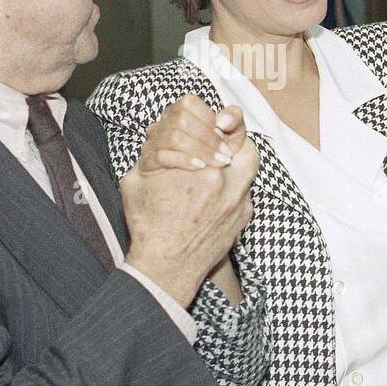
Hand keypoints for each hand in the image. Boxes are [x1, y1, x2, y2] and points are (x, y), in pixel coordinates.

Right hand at [122, 125, 258, 306]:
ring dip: (237, 153)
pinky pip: (247, 188)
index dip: (216, 116)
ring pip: (249, 160)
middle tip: (219, 131)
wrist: (165, 269)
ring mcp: (238, 200)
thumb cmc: (147, 224)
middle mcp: (223, 180)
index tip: (214, 121)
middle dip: (228, 132)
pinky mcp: (244, 216)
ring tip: (221, 156)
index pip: (216, 121)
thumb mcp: (137, 180)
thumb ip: (154, 150)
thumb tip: (163, 130)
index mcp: (196, 166)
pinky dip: (236, 182)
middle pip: (240, 138)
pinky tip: (219, 187)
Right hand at [136, 94, 245, 172]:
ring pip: (173, 136)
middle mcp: (163, 125)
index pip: (188, 103)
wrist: (196, 199)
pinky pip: (161, 156)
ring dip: (200, 149)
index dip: (208, 118)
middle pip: (181, 119)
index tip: (225, 137)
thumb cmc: (214, 166)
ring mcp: (153, 144)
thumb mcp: (231, 141)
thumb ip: (234, 123)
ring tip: (217, 163)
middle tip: (225, 156)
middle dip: (208, 138)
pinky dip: (184, 159)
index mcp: (180, 114)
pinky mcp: (147, 164)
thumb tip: (223, 121)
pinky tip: (199, 166)